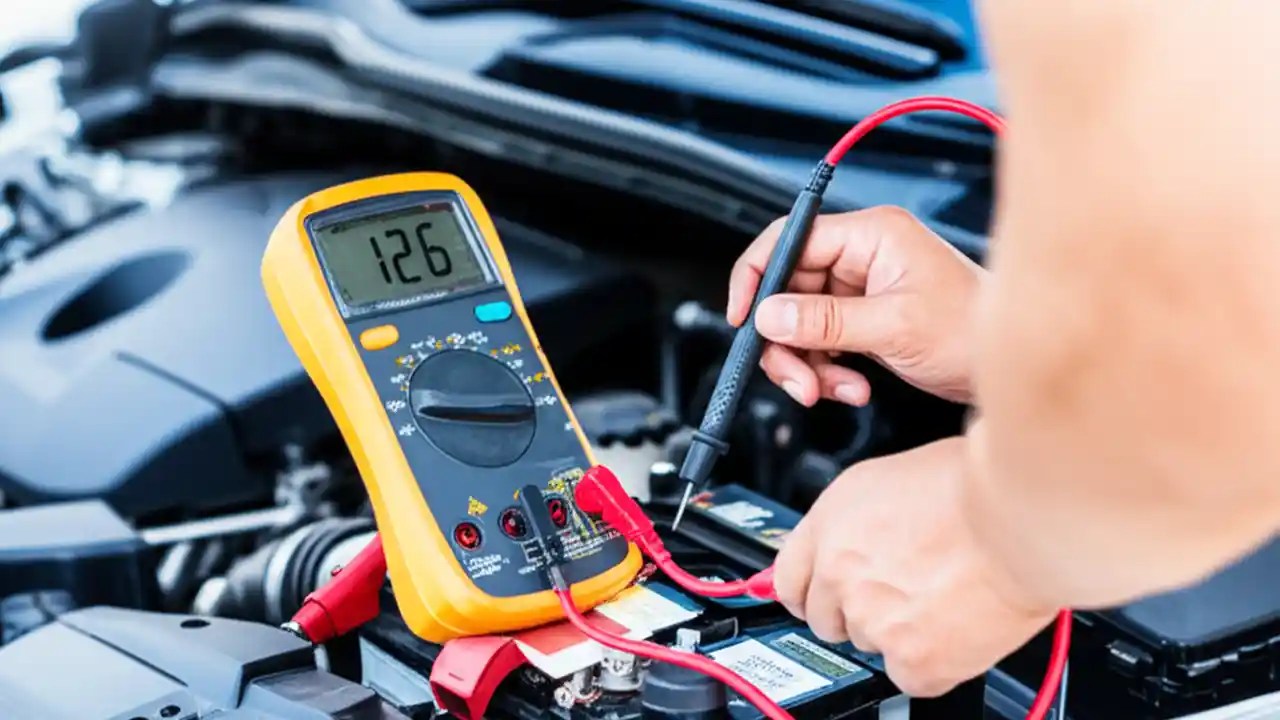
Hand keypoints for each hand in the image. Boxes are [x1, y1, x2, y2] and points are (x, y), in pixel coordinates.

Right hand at [728, 206, 982, 404]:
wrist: (1017, 367)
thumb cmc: (976, 332)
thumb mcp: (893, 326)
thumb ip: (825, 320)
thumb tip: (770, 316)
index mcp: (872, 235)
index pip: (790, 240)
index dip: (758, 277)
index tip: (744, 318)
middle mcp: (865, 255)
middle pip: (790, 288)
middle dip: (786, 339)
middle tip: (794, 377)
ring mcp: (865, 287)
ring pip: (801, 320)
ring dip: (807, 362)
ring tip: (829, 389)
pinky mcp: (868, 317)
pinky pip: (823, 340)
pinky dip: (826, 369)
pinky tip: (850, 387)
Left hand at [771, 437, 1056, 696]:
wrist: (1023, 513)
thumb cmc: (978, 484)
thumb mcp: (892, 478)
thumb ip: (858, 519)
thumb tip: (854, 541)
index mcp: (831, 522)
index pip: (788, 579)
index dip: (813, 589)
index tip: (823, 595)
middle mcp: (840, 571)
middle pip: (826, 618)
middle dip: (859, 610)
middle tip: (906, 590)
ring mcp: (871, 619)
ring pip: (870, 644)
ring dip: (901, 631)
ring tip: (944, 596)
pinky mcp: (912, 660)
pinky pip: (910, 676)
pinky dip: (936, 662)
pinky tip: (958, 625)